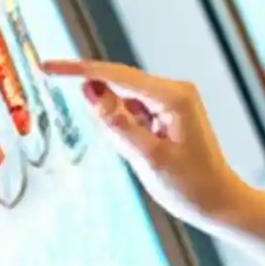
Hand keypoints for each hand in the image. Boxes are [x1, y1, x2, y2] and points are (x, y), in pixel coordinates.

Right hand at [42, 59, 247, 227]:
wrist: (217, 199)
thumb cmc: (189, 182)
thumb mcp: (147, 157)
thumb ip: (117, 123)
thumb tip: (90, 90)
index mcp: (174, 96)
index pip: (117, 74)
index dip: (79, 69)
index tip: (47, 66)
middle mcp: (175, 91)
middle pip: (120, 88)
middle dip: (109, 115)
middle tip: (133, 148)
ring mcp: (172, 100)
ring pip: (124, 104)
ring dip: (121, 129)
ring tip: (147, 156)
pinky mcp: (168, 112)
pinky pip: (134, 115)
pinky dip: (129, 132)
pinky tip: (149, 153)